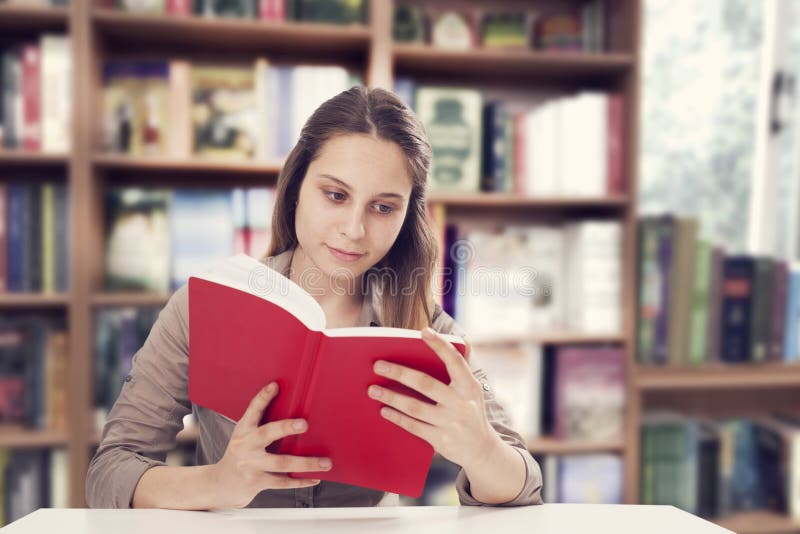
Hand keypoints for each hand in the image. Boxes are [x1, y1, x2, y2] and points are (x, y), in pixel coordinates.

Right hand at [211, 382, 332, 507]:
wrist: (223, 483)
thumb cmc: (243, 452)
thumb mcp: (246, 435)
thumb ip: (263, 424)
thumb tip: (296, 410)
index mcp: (243, 429)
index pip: (253, 410)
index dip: (263, 397)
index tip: (275, 385)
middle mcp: (245, 446)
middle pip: (267, 434)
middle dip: (286, 428)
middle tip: (304, 424)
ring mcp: (251, 465)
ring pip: (281, 464)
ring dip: (306, 463)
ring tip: (326, 463)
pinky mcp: (257, 482)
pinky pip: (283, 482)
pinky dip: (301, 481)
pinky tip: (316, 478)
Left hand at [368, 328, 499, 469]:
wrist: (480, 449)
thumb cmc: (470, 411)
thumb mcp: (472, 390)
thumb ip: (463, 367)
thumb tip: (462, 339)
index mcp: (469, 386)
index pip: (455, 361)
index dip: (440, 346)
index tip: (423, 331)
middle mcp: (461, 404)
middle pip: (426, 384)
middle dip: (400, 373)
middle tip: (378, 365)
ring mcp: (451, 423)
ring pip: (415, 407)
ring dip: (391, 397)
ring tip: (373, 389)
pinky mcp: (441, 440)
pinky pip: (414, 426)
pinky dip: (397, 417)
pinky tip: (384, 409)